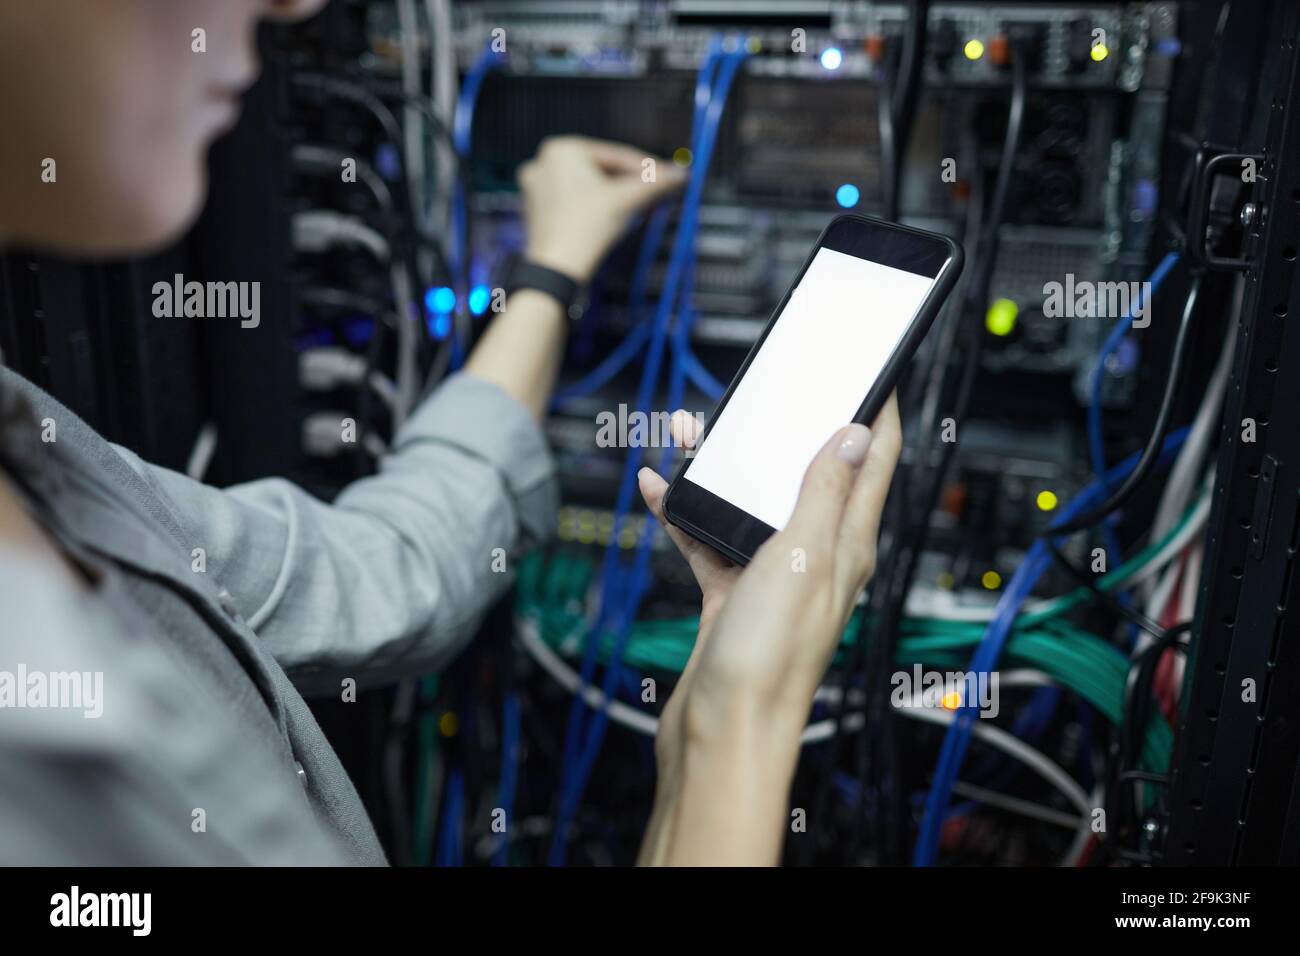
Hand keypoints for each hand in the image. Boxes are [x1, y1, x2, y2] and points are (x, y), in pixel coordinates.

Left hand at [517, 136, 684, 283]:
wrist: (557, 269)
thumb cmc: (587, 228)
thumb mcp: (627, 200)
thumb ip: (656, 183)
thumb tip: (682, 175)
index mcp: (562, 149)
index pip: (617, 156)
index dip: (649, 168)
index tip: (670, 176)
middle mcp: (544, 162)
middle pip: (603, 170)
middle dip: (633, 183)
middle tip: (660, 191)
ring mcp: (538, 187)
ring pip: (591, 186)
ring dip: (618, 195)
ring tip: (643, 204)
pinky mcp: (540, 210)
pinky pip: (577, 200)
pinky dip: (598, 206)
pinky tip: (617, 215)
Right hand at [636, 394, 901, 864]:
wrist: (719, 732)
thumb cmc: (769, 660)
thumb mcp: (801, 557)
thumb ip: (825, 493)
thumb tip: (856, 434)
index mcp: (846, 542)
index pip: (874, 462)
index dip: (878, 409)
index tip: (879, 367)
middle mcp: (814, 554)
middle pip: (806, 472)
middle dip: (786, 426)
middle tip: (766, 390)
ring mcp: (771, 574)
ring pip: (750, 499)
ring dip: (723, 465)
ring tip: (692, 433)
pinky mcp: (732, 592)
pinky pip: (709, 536)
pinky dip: (686, 510)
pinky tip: (660, 489)